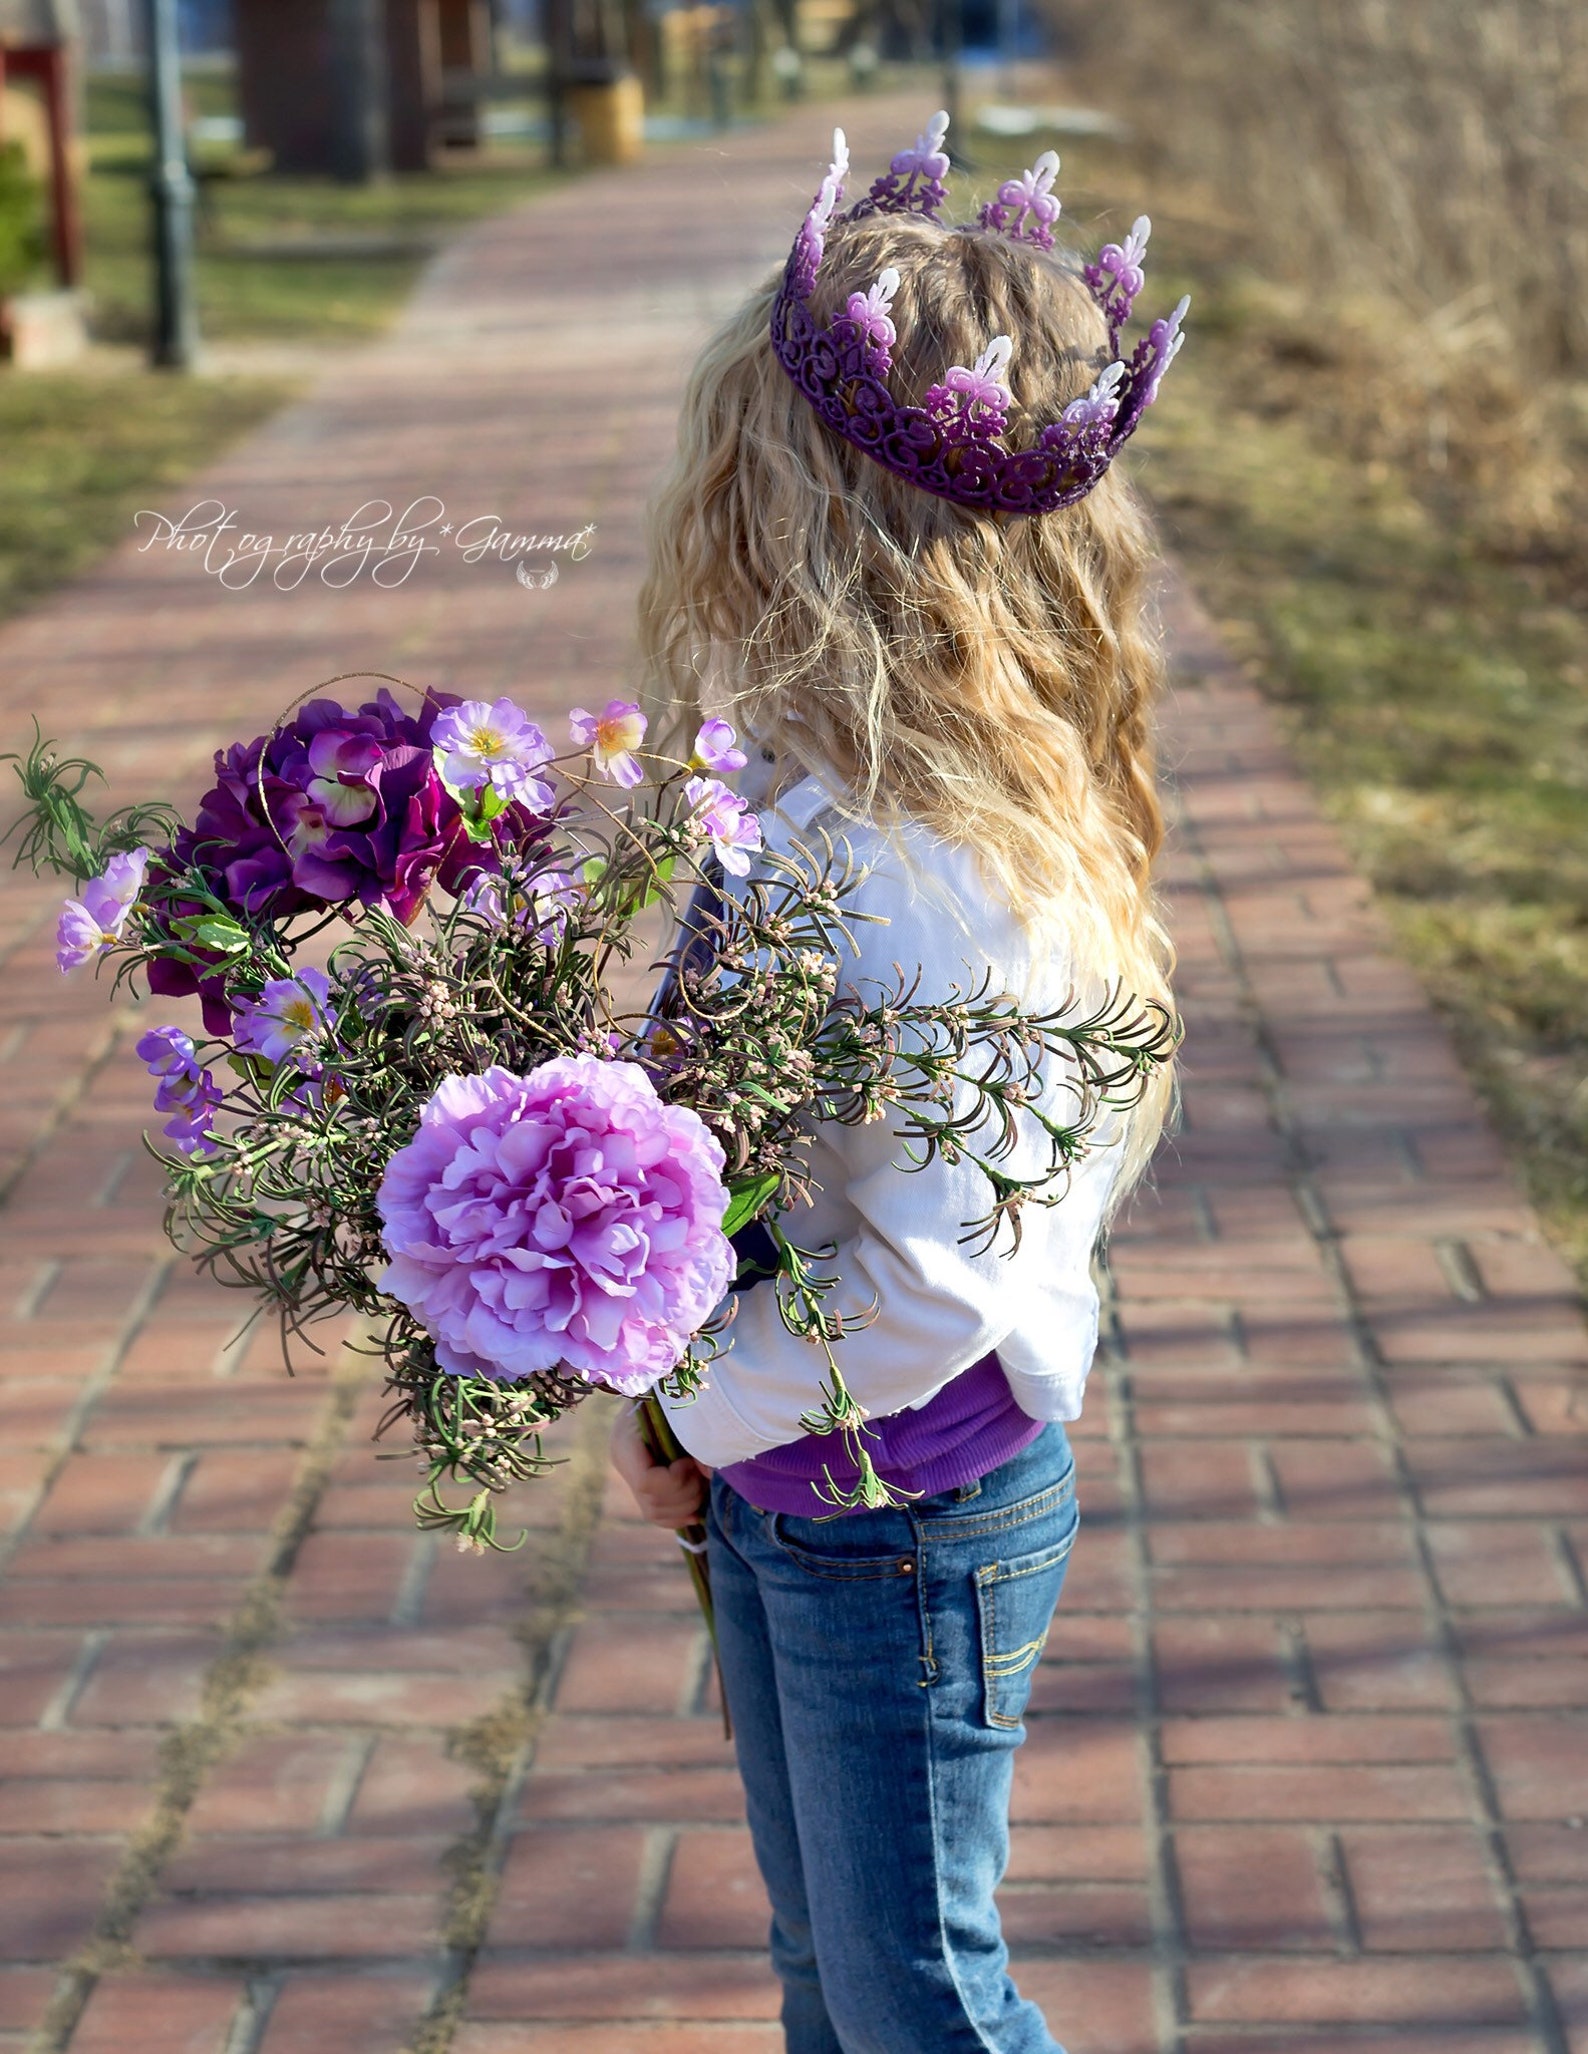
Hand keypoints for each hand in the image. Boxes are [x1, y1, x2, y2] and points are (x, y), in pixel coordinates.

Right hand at [610, 1401, 712, 1529]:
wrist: (660, 1384)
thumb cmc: (672, 1392)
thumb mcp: (683, 1411)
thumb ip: (696, 1438)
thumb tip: (710, 1471)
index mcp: (626, 1442)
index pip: (647, 1482)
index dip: (675, 1479)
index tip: (689, 1462)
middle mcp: (623, 1463)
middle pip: (653, 1502)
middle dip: (686, 1492)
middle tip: (701, 1472)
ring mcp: (630, 1475)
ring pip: (656, 1512)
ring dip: (687, 1503)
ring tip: (702, 1479)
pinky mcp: (642, 1484)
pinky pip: (656, 1515)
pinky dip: (679, 1515)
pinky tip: (698, 1510)